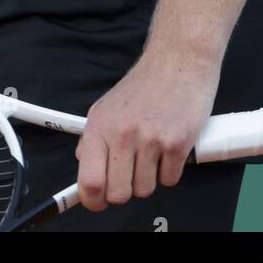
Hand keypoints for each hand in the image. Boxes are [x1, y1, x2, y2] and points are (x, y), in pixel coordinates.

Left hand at [75, 46, 220, 210]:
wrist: (178, 60)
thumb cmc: (145, 84)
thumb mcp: (107, 106)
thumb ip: (93, 138)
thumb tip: (84, 165)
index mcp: (100, 126)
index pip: (89, 181)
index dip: (92, 200)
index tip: (97, 201)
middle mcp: (123, 134)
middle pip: (118, 194)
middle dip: (125, 189)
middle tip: (130, 171)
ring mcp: (151, 140)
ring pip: (145, 190)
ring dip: (149, 178)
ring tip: (151, 152)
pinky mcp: (177, 144)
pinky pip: (169, 181)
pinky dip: (170, 171)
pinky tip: (168, 148)